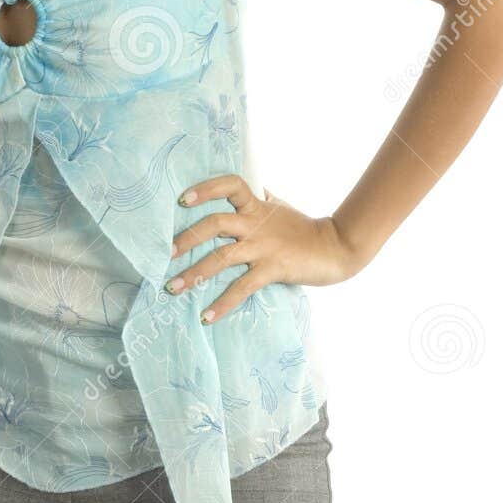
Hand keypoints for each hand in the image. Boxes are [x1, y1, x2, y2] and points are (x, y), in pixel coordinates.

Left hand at [166, 173, 363, 324]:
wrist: (336, 248)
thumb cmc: (304, 228)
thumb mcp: (281, 207)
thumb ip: (263, 199)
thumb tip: (257, 186)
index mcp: (256, 206)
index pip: (230, 186)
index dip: (206, 189)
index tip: (182, 200)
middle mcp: (256, 224)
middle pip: (215, 224)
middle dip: (187, 239)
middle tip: (166, 254)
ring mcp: (263, 247)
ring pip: (222, 258)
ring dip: (194, 273)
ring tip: (173, 288)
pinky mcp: (272, 269)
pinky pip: (242, 288)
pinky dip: (223, 304)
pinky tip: (207, 317)